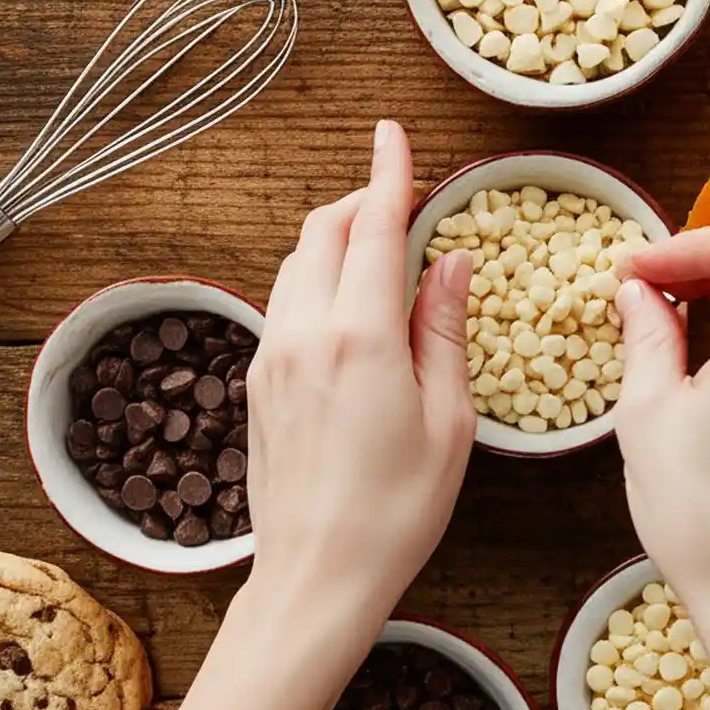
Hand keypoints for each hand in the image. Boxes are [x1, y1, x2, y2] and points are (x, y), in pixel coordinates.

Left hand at [246, 120, 474, 603]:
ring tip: (378, 248)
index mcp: (362, 338)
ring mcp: (272, 356)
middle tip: (400, 197)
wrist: (317, 575)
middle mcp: (304, 333)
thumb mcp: (449, 419)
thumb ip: (444, 329)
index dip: (387, 173)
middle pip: (324, 232)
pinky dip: (316, 278)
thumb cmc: (396, 509)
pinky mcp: (258, 380)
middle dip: (361, 200)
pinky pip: (284, 302)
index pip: (374, 229)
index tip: (392, 134)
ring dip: (335, 238)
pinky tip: (346, 304)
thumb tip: (451, 263)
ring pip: (297, 263)